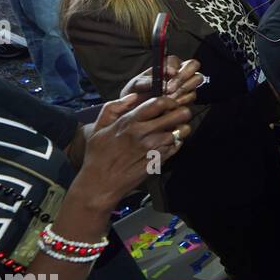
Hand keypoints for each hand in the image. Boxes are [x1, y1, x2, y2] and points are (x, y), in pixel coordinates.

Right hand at [74, 94, 192, 205]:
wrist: (100, 184)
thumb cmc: (98, 155)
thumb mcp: (99, 128)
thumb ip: (114, 108)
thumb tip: (133, 96)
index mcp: (129, 122)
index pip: (158, 103)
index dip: (169, 101)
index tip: (170, 103)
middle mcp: (143, 134)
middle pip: (176, 116)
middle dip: (182, 113)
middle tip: (180, 114)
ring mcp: (152, 149)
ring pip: (179, 132)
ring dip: (181, 129)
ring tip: (176, 129)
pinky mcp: (158, 162)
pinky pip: (175, 147)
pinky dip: (176, 143)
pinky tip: (169, 143)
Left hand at [121, 56, 204, 107]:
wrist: (138, 108)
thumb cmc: (137, 92)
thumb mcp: (137, 85)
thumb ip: (148, 82)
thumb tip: (162, 83)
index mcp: (166, 64)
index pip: (176, 60)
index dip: (174, 66)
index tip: (170, 74)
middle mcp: (179, 71)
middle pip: (193, 65)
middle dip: (182, 77)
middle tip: (170, 89)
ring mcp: (186, 82)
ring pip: (196, 79)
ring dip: (182, 89)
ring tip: (169, 98)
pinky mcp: (189, 95)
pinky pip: (192, 94)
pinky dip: (183, 99)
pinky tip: (173, 103)